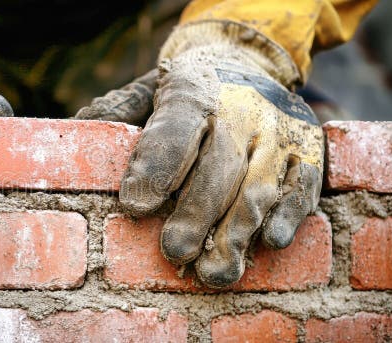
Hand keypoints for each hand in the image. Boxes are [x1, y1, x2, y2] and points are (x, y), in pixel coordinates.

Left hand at [77, 22, 322, 287]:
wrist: (248, 62)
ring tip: (213, 270)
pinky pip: (302, 185)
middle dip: (196, 213)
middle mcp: (239, 107)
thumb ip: (118, 109)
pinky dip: (288, 215)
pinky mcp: (308, 150)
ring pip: (259, 182)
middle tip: (173, 251)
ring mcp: (277, 130)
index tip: (135, 206)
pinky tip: (269, 243)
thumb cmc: (185, 96)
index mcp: (192, 90)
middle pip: (218, 163)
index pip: (176, 125)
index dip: (157, 164)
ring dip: (237, 230)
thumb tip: (83, 125)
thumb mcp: (148, 89)